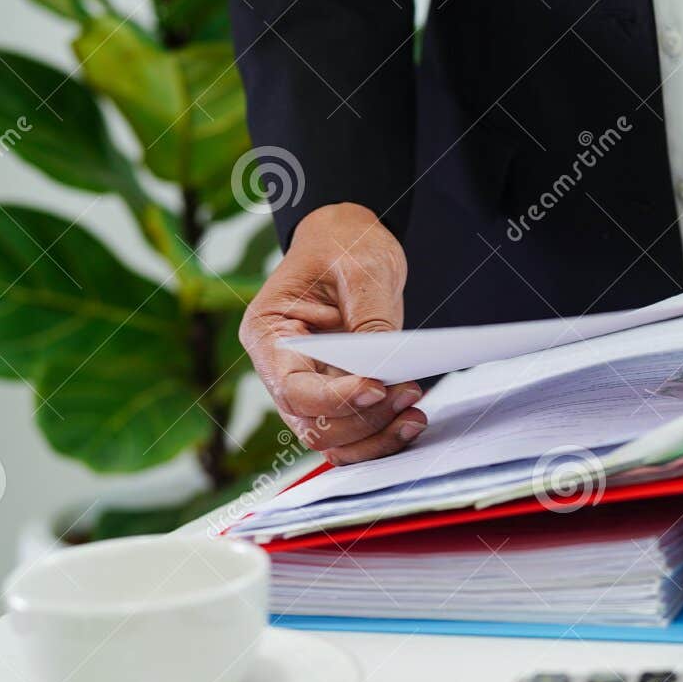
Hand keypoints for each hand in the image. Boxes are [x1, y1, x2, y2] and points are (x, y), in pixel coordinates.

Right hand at [239, 202, 426, 464]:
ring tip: (414, 414)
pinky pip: (351, 434)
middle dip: (363, 419)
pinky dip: (379, 436)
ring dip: (374, 436)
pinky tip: (409, 420)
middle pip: (311, 423)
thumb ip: (371, 321)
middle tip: (408, 394)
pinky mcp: (335, 394)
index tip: (377, 387)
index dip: (334, 398)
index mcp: (268, 332)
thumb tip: (384, 370)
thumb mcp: (362, 268)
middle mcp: (279, 368)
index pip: (292, 388)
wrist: (349, 242)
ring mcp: (307, 386)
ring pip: (331, 440)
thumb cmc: (343, 245)